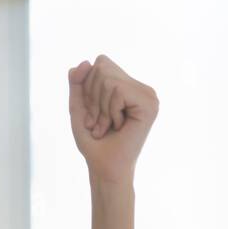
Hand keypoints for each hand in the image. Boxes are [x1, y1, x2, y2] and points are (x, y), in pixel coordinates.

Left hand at [68, 56, 158, 184]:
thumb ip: (78, 83)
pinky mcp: (149, 104)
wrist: (104, 167)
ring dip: (100, 108)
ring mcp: (148, 95)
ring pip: (109, 80)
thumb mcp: (79, 107)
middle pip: (103, 67)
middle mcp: (141, 88)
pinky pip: (117, 90)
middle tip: (100, 122)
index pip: (101, 62)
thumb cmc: (93, 141)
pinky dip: (109, 111)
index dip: (88, 86)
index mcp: (128, 85)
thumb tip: (85, 61)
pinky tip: (118, 126)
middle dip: (93, 97)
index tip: (94, 112)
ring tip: (107, 126)